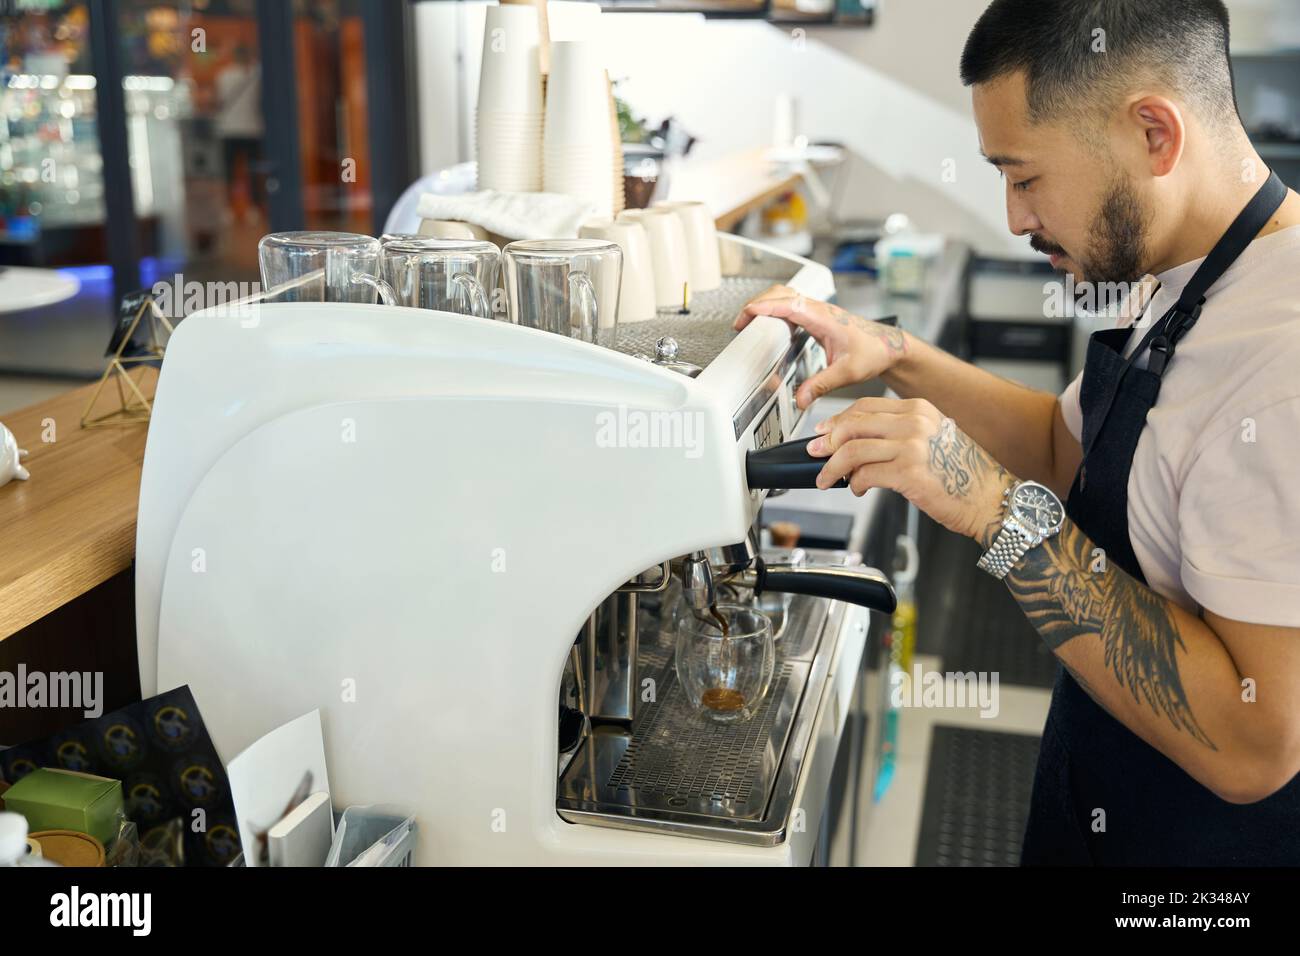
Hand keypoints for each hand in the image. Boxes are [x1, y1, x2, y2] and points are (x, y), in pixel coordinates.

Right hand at [734, 285, 908, 408]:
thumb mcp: (848, 373)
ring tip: (748, 322)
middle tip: (741, 322)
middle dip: (757, 303)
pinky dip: (774, 310)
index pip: (790, 304)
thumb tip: (800, 398)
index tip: (748, 313)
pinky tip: (768, 324)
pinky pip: (790, 305)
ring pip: (785, 295)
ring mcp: (817, 311)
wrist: (889, 346)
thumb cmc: (874, 352)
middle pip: (781, 293)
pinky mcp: (817, 317)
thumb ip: (821, 385)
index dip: (766, 306)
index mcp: (825, 318)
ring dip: (765, 304)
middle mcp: (820, 310)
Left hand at [805, 397, 1014, 543]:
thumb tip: (860, 440)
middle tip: (815, 454)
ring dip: (833, 467)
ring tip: (827, 478)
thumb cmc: (965, 476)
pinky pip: (865, 474)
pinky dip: (854, 484)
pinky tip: (857, 489)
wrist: (991, 500)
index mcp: (920, 410)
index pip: (865, 407)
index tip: (824, 433)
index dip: (838, 420)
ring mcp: (912, 446)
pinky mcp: (908, 473)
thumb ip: (902, 433)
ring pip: (853, 450)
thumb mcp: (935, 439)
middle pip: (854, 424)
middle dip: (827, 441)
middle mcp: (915, 422)